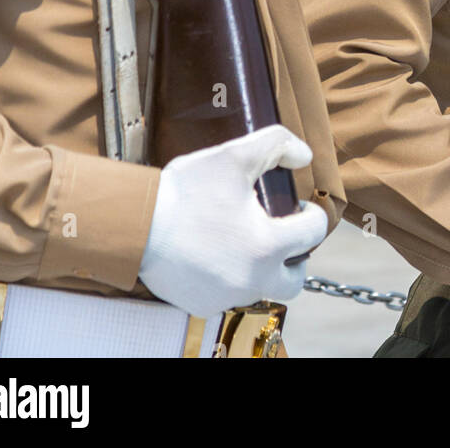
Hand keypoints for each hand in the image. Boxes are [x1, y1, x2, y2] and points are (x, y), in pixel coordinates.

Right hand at [139, 125, 327, 317]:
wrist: (136, 225)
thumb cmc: (186, 191)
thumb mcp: (234, 155)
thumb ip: (276, 145)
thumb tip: (303, 155)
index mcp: (267, 246)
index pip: (313, 232)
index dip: (312, 213)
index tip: (300, 206)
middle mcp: (253, 279)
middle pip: (294, 280)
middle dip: (295, 257)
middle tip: (281, 234)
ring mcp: (227, 297)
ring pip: (260, 287)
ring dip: (260, 266)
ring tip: (244, 239)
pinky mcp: (203, 305)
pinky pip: (228, 295)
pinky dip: (229, 278)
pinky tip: (216, 254)